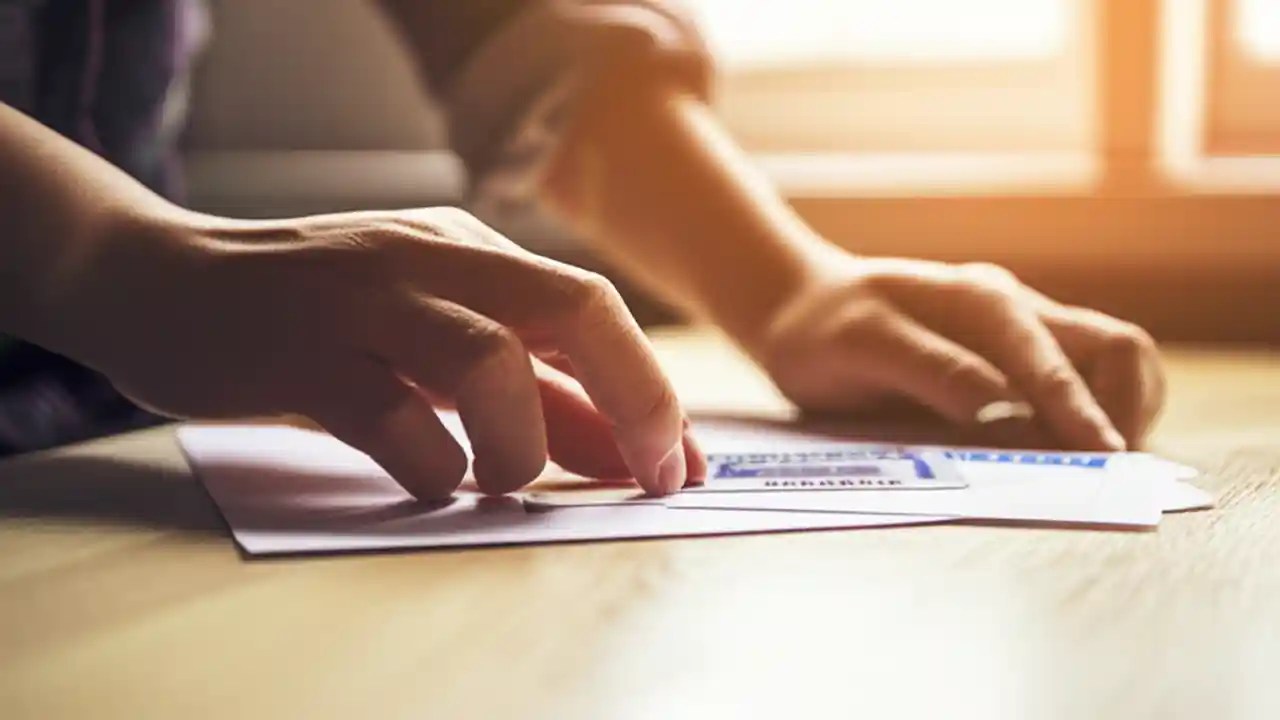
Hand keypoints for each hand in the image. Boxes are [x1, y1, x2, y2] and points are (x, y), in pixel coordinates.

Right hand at [54, 206, 703, 497]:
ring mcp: (361, 299)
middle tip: (650, 476)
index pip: (593, 309)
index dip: (651, 390)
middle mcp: (427, 260)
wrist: (159, 281)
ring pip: (485, 355)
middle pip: (568, 308)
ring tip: (506, 481)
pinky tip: (429, 480)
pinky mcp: (294, 349)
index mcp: (470, 254)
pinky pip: (385, 410)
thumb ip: (528, 393)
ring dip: (521, 439)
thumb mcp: (432, 343)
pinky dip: (427, 462)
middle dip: (633, 398)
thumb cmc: (315, 322)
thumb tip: (625, 450)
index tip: (679, 465)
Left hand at [755, 256, 1164, 449]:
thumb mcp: (856, 346)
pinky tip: (1060, 456)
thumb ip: (925, 367)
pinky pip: (1077, 386)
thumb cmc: (821, 331)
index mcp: (980, 301)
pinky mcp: (1014, 362)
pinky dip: (1087, 421)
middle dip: (1126, 410)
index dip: (1081, 410)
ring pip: (1110, 366)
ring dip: (1116, 416)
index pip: (1055, 357)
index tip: (1104, 457)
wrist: (801, 311)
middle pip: (1118, 350)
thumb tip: (996, 403)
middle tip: (1102, 471)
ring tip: (1087, 468)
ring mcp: (1020, 334)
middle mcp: (1015, 310)